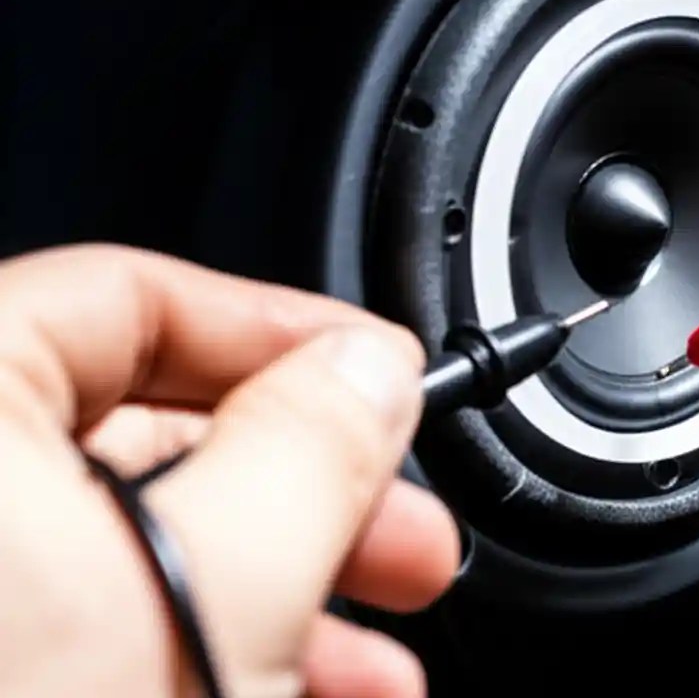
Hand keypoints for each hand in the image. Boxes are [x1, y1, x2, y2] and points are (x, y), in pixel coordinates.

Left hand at [0, 245, 459, 696]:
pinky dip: (215, 640)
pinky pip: (108, 617)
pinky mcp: (2, 651)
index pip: (126, 296)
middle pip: (151, 432)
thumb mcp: (221, 576)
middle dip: (313, 493)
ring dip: (288, 588)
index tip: (382, 376)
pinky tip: (301, 685)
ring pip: (144, 544)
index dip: (286, 330)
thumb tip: (367, 370)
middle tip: (403, 529)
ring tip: (376, 659)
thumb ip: (310, 444)